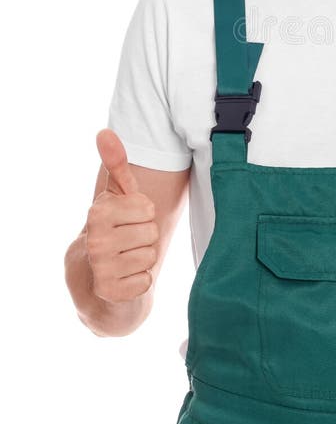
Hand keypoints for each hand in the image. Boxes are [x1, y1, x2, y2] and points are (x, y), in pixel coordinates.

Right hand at [85, 129, 158, 302]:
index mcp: (98, 212)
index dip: (145, 214)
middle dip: (147, 237)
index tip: (129, 220)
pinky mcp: (109, 291)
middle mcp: (94, 239)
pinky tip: (126, 279)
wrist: (98, 280)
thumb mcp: (118, 197)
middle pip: (152, 231)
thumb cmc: (117, 231)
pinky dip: (141, 281)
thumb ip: (116, 165)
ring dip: (145, 259)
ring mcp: (100, 267)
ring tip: (127, 259)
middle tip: (129, 242)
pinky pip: (147, 280)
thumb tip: (104, 131)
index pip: (147, 207)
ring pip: (151, 256)